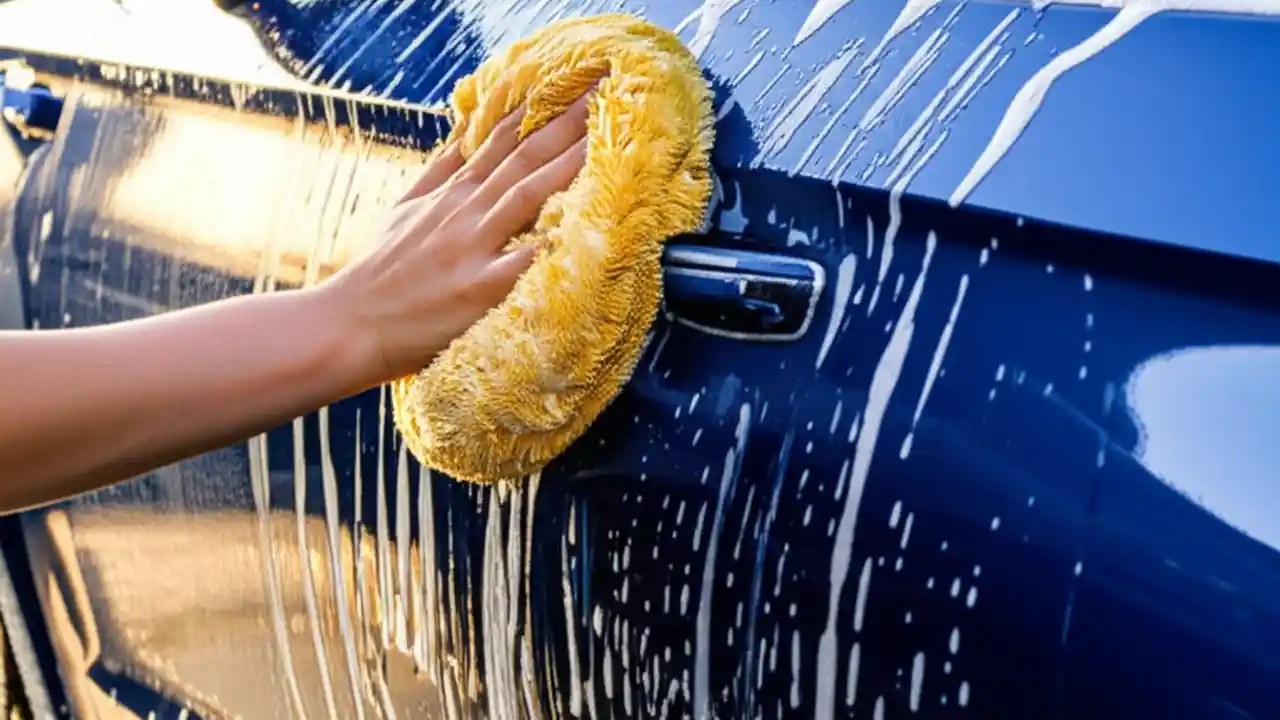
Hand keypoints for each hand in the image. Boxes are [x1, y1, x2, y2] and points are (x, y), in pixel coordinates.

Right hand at [319, 88, 593, 384]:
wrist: (350, 324)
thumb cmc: (382, 271)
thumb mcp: (405, 209)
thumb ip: (441, 171)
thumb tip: (463, 131)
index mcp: (453, 193)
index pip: (502, 138)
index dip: (539, 107)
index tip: (574, 83)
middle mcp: (465, 212)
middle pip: (524, 156)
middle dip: (566, 122)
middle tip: (604, 91)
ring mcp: (473, 248)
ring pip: (527, 193)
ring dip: (568, 162)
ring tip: (603, 138)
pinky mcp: (480, 290)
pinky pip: (523, 262)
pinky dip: (550, 242)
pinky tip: (583, 225)